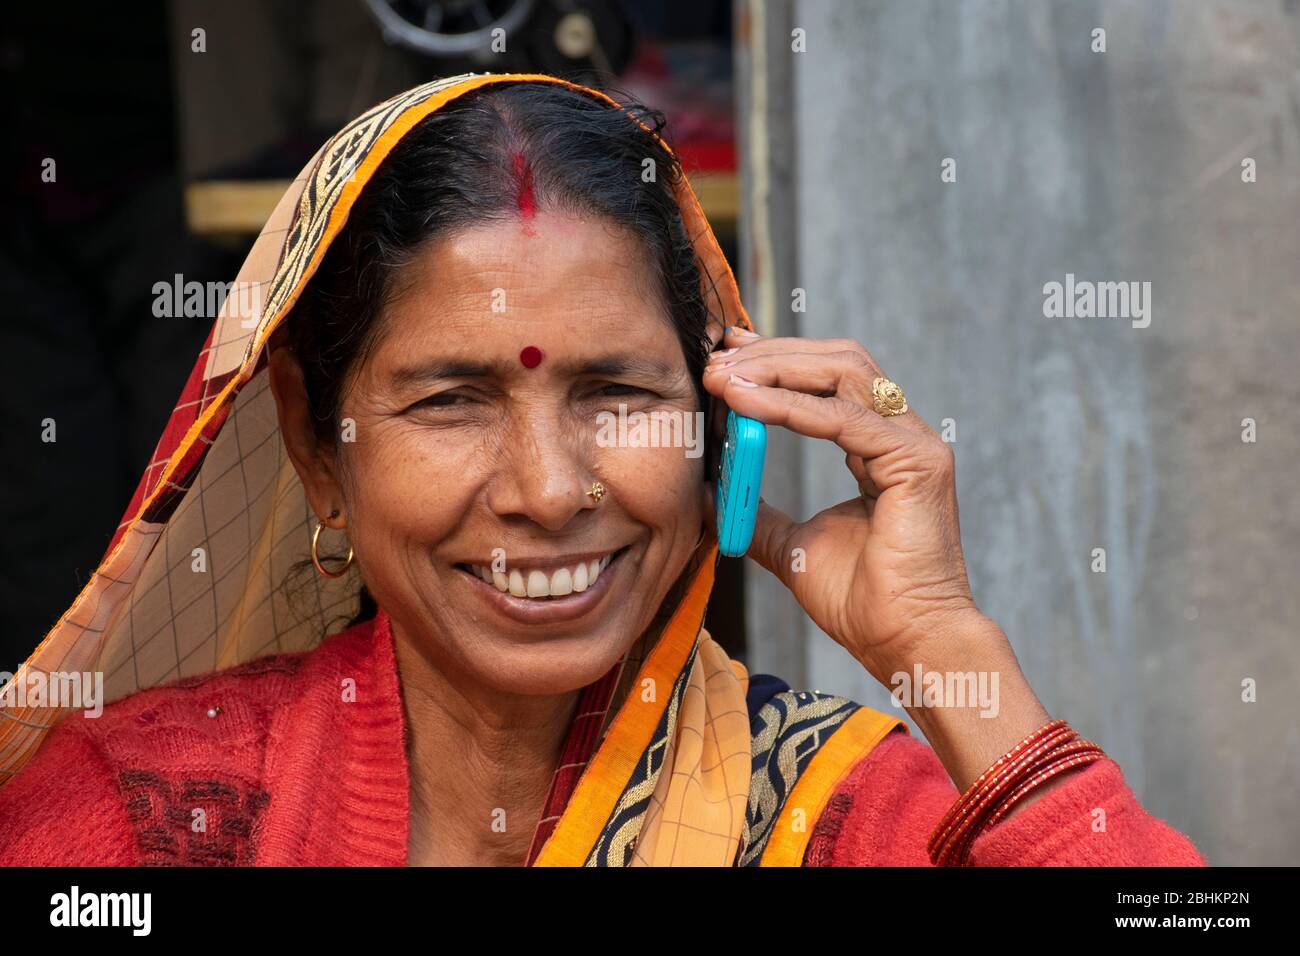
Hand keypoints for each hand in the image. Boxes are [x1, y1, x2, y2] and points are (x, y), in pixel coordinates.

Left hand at [702, 327, 988, 685]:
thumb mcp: (793, 546)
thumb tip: (709, 493)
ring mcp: (914, 443)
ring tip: (724, 379)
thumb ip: (757, 513)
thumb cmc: (862, 602)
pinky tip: (748, 405)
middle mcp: (900, 435)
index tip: (724, 354)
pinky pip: (844, 419)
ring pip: (843, 374)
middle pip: (836, 361)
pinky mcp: (917, 461)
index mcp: (878, 447)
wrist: (904, 644)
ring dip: (776, 370)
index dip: (776, 358)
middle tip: (715, 359)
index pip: (827, 379)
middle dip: (771, 354)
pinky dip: (791, 407)